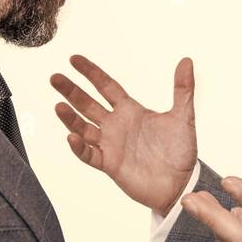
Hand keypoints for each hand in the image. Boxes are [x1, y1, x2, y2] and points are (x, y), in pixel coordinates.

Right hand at [50, 55, 197, 215]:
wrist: (182, 182)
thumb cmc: (181, 150)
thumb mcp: (183, 116)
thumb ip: (183, 89)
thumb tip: (186, 60)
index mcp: (131, 111)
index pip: (106, 86)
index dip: (90, 73)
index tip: (74, 59)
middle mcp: (116, 125)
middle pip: (87, 104)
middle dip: (71, 91)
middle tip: (55, 77)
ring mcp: (111, 145)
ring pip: (83, 128)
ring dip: (70, 118)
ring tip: (59, 106)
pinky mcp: (110, 164)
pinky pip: (90, 155)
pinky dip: (80, 147)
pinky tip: (72, 137)